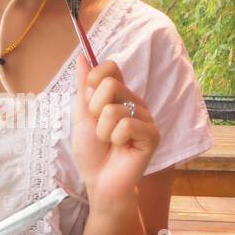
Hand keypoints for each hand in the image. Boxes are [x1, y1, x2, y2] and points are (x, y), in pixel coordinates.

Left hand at [71, 55, 159, 201]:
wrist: (99, 179)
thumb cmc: (91, 150)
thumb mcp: (82, 114)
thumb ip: (84, 85)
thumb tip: (81, 55)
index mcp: (119, 95)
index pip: (111, 67)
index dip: (95, 78)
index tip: (89, 97)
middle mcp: (134, 102)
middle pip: (111, 84)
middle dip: (95, 110)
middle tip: (100, 128)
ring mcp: (145, 117)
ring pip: (115, 109)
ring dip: (103, 130)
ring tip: (110, 142)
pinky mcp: (152, 134)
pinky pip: (127, 125)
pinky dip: (116, 139)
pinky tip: (123, 148)